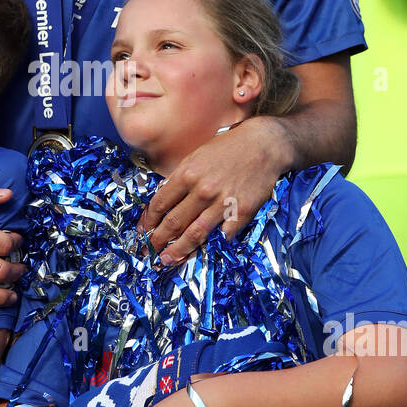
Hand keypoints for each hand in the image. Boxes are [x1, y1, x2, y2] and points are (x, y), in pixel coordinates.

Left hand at [140, 117, 288, 260]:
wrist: (264, 145)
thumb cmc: (228, 148)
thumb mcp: (197, 156)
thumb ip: (180, 178)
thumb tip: (163, 200)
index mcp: (187, 174)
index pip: (160, 203)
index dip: (148, 221)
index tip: (142, 231)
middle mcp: (202, 190)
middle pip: (173, 222)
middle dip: (157, 240)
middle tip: (147, 252)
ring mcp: (223, 202)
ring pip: (194, 233)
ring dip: (177, 250)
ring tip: (166, 260)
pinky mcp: (242, 211)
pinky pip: (223, 235)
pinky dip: (213, 245)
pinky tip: (202, 253)